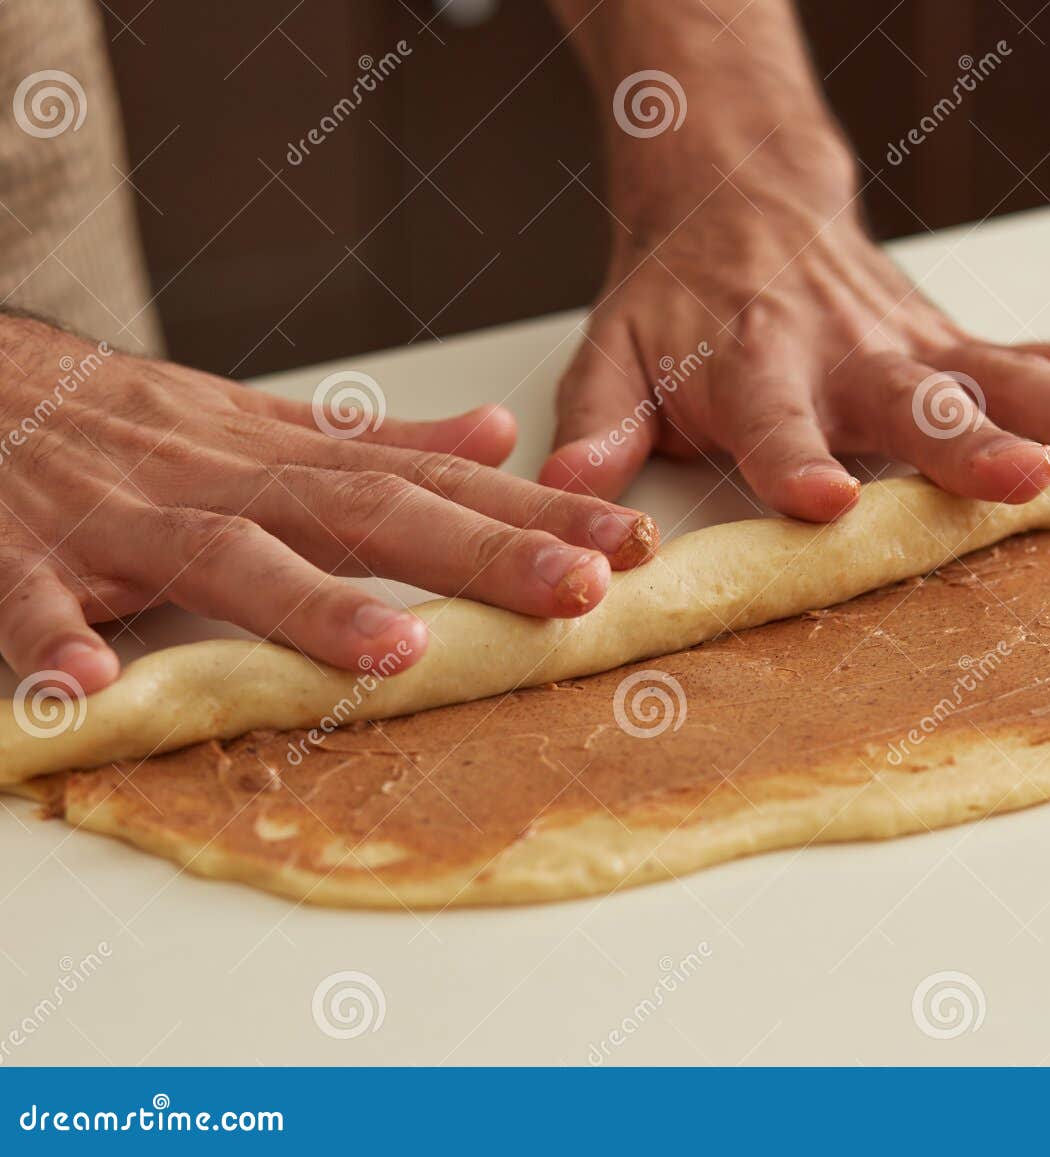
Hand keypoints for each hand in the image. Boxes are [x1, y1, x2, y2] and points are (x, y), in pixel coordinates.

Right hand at [0, 316, 656, 695]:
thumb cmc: (130, 423)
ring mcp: (121, 517)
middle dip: (476, 555)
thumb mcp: (266, 423)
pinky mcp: (17, 554)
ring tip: (393, 650)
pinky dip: (55, 636)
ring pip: (222, 554)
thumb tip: (500, 437)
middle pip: (363, 514)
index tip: (628, 549)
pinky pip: (31, 599)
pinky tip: (90, 683)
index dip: (534, 519)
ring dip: (306, 603)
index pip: (432, 488)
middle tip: (576, 592)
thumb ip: (380, 440)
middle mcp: (224, 482)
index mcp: (287, 460)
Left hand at [539, 139, 1049, 522]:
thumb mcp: (610, 353)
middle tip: (1026, 476)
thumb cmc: (679, 297)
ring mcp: (926, 346)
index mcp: (755, 362)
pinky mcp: (973, 345)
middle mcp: (853, 352)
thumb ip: (598, 424)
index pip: (773, 417)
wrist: (740, 199)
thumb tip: (576, 498)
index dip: (795, 458)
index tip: (823, 502)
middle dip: (972, 441)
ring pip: (1020, 374)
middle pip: (919, 398)